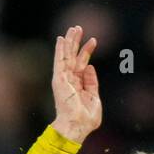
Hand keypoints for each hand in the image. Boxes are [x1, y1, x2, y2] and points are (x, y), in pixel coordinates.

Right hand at [50, 26, 100, 143]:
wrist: (77, 126)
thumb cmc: (86, 118)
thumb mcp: (94, 98)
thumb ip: (92, 82)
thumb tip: (90, 67)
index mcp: (79, 84)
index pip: (82, 63)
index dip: (87, 51)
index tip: (93, 40)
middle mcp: (70, 80)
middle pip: (73, 56)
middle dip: (76, 42)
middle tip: (78, 28)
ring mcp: (64, 79)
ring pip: (66, 56)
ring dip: (69, 42)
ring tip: (72, 28)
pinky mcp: (59, 80)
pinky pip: (59, 61)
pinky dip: (60, 50)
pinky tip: (61, 39)